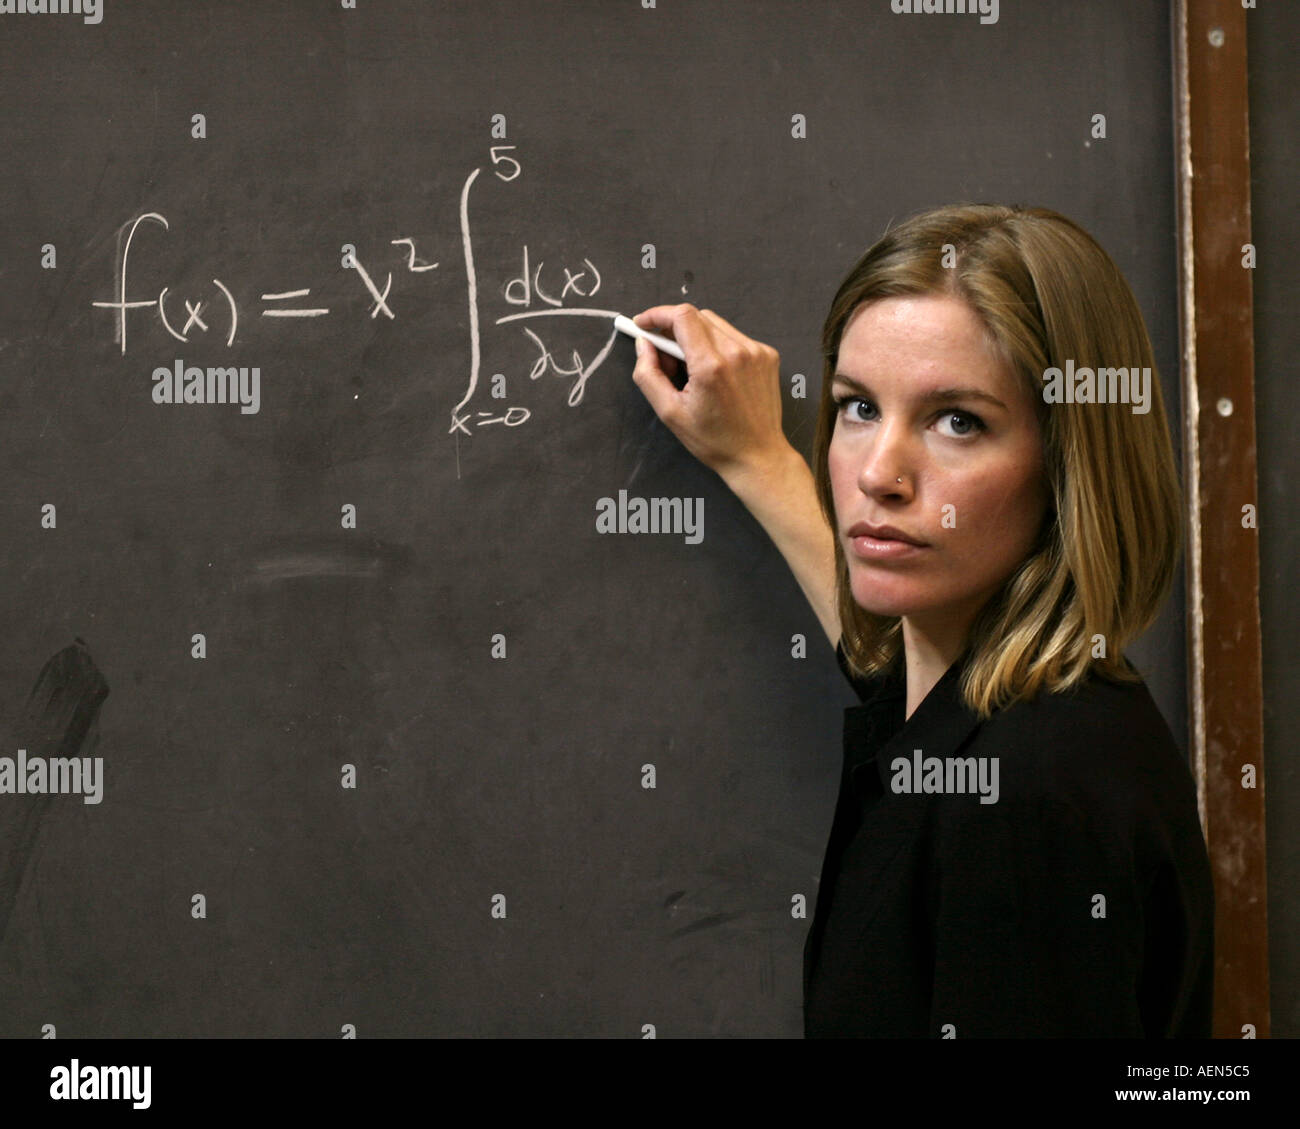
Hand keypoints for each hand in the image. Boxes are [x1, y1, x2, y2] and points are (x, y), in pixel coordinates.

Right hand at [628, 304, 787, 481]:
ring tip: (691, 368)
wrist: (757, 455)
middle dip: (673, 329)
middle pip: (697, 316)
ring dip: (695, 336)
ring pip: (715, 324)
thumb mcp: (670, 413)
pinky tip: (715, 372)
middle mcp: (737, 351)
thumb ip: (648, 375)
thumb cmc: (713, 440)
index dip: (657, 315)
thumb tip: (643, 344)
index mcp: (711, 365)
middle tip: (665, 357)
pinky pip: (734, 336)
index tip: (643, 323)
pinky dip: (717, 344)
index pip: (682, 316)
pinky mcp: (768, 355)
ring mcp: (756, 351)